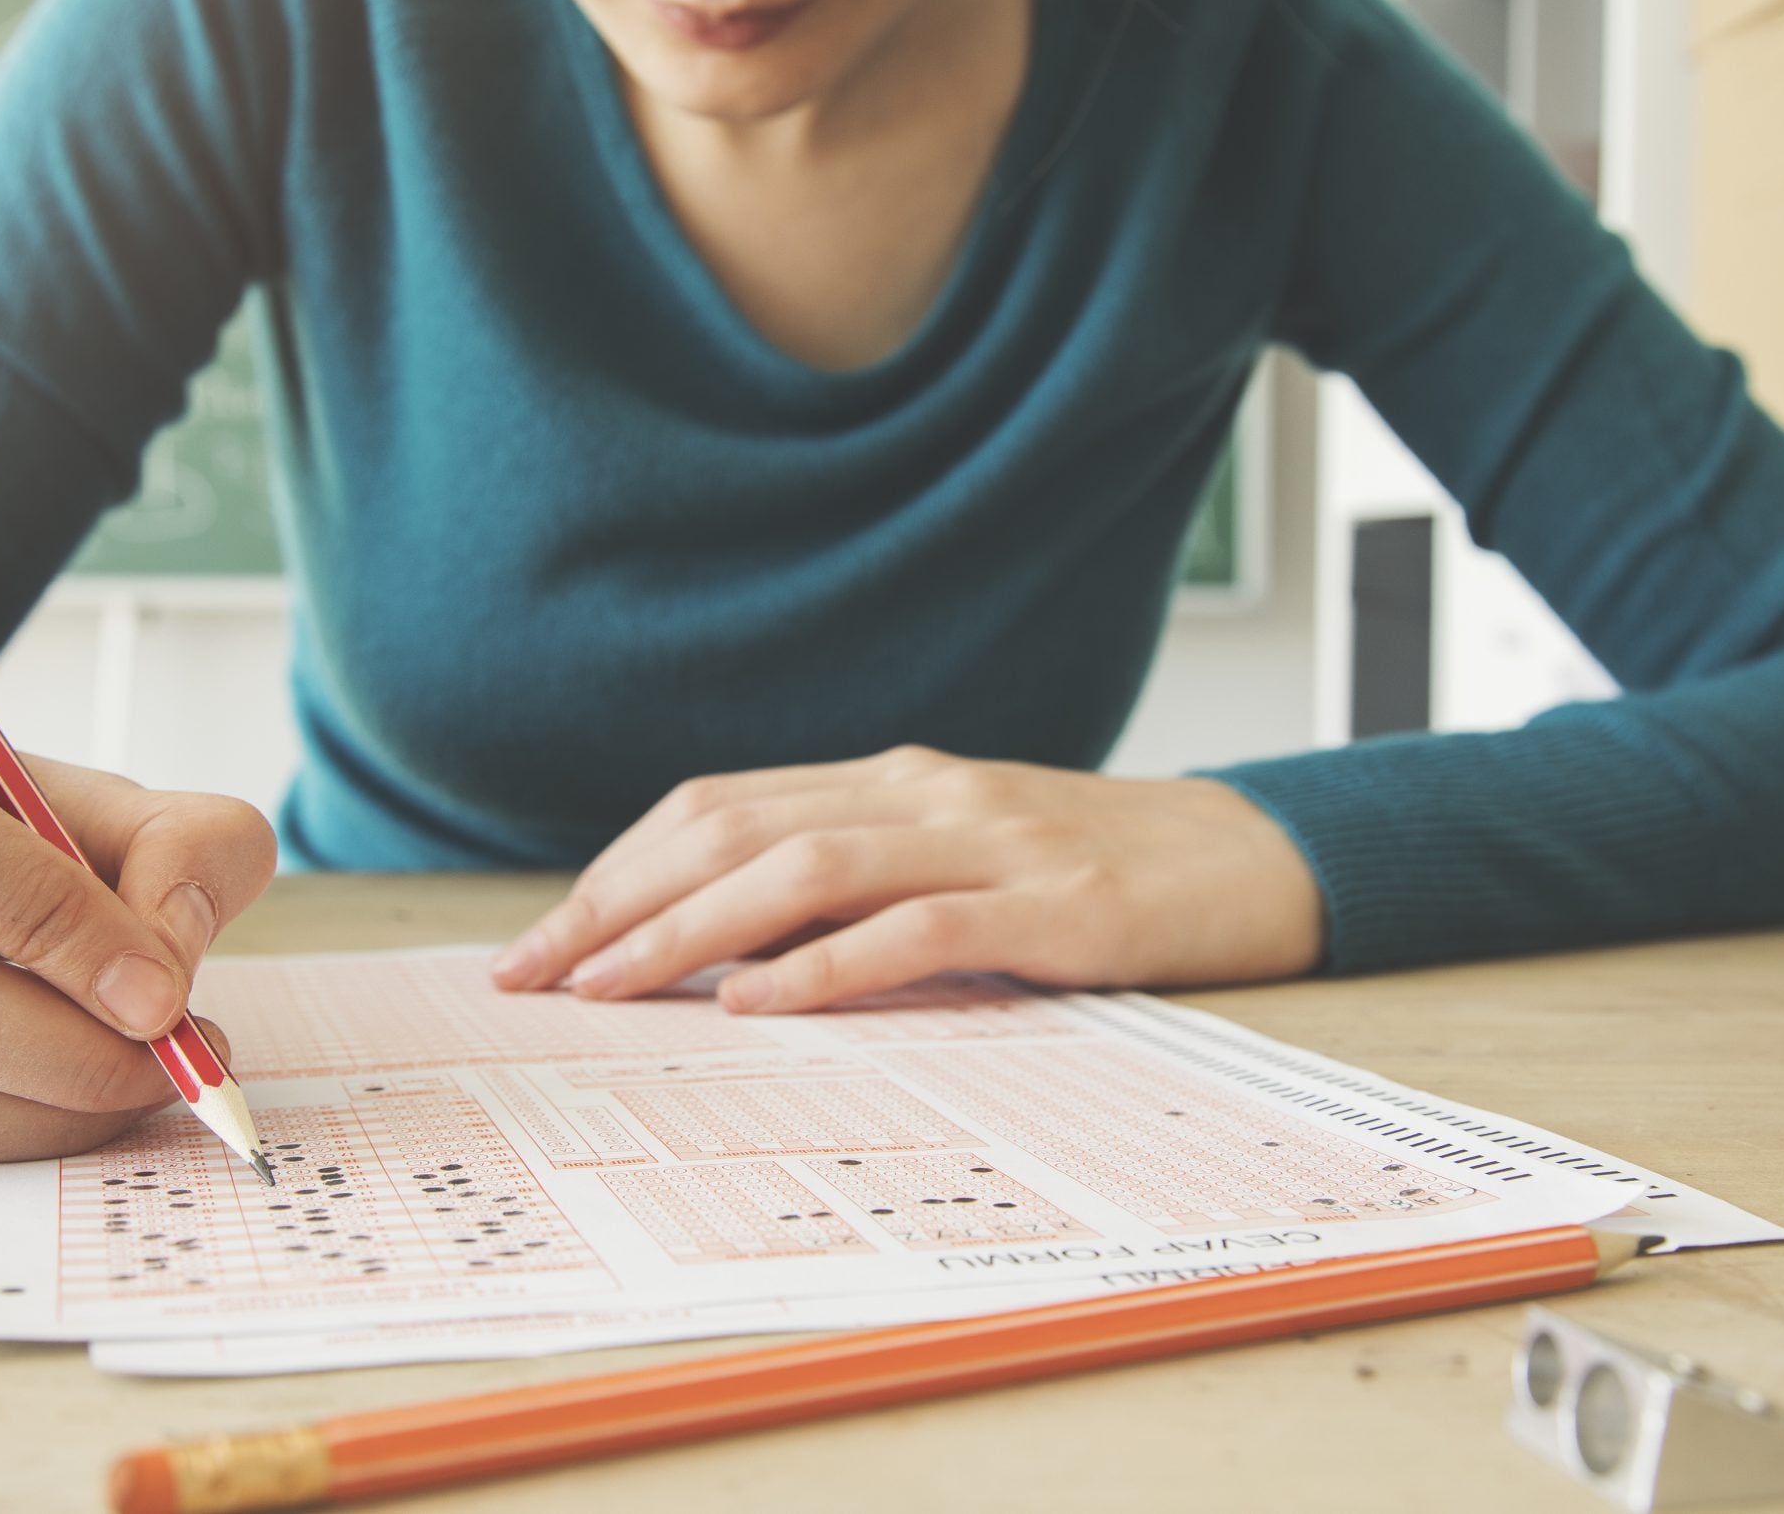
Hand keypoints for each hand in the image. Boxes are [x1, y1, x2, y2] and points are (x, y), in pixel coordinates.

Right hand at [0, 687, 277, 1160]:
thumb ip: (186, 849)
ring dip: (22, 1111)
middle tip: (164, 1062)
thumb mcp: (115, 805)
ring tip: (123, 1087)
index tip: (160, 990)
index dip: (40, 919)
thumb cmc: (9, 829)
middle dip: (53, 1048)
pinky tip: (49, 1104)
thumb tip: (166, 958)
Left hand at [491, 746, 1324, 1012]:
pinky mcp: (1050, 905)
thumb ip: (855, 880)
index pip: (716, 808)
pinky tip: (755, 1001)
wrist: (1252, 859)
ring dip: (688, 932)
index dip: (618, 871)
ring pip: (803, 868)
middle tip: (530, 973)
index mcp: (888, 781)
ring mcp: (987, 840)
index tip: (540, 941)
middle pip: (731, 829)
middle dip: (616, 902)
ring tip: (607, 987)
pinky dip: (824, 965)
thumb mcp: (956, 858)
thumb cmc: (1089, 876)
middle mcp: (920, 792)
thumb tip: (716, 945)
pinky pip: (916, 929)